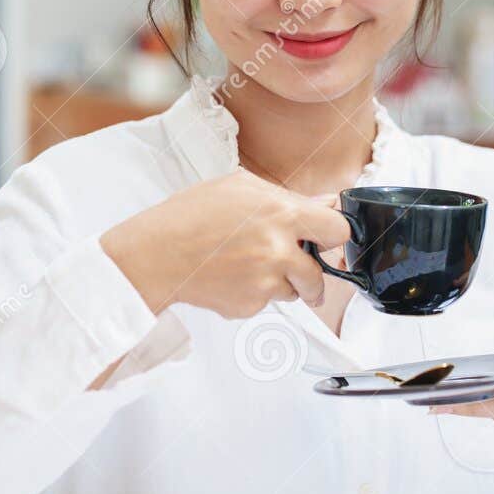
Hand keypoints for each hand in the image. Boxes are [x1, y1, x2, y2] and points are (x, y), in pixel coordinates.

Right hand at [100, 170, 350, 319]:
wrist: (156, 255)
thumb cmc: (190, 216)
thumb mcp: (240, 187)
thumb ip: (287, 197)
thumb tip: (324, 203)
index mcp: (282, 213)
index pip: (338, 230)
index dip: (332, 235)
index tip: (325, 239)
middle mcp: (279, 250)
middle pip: (320, 274)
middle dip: (311, 272)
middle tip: (291, 263)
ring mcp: (266, 281)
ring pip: (294, 291)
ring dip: (281, 282)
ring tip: (248, 265)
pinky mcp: (250, 306)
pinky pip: (266, 303)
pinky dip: (254, 294)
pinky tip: (230, 277)